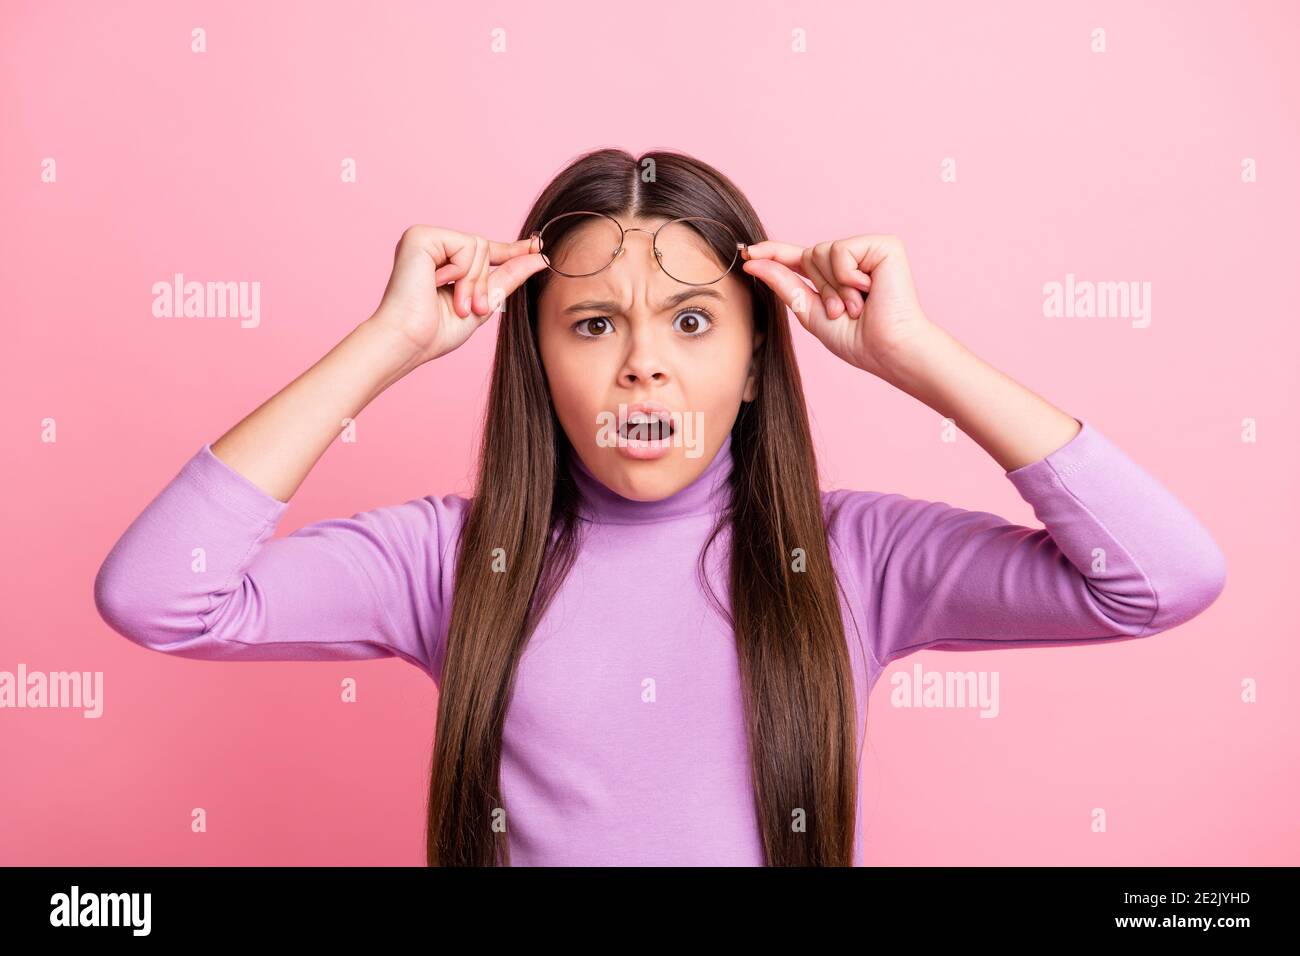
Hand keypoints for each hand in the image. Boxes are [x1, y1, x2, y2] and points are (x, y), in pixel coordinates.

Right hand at [369, 225, 547, 363]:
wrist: (409, 341)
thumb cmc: (436, 331)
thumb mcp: (483, 302)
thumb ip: (509, 277)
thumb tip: (540, 256)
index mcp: (441, 259)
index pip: (483, 250)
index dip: (510, 251)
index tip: (537, 246)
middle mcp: (432, 244)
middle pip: (484, 248)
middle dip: (484, 283)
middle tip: (471, 308)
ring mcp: (425, 237)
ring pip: (478, 246)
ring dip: (473, 283)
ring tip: (456, 304)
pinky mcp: (420, 236)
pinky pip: (465, 245)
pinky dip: (461, 272)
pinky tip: (438, 285)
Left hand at [741, 234, 933, 378]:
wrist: (888, 349)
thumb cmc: (856, 340)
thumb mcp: (809, 312)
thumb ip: (784, 285)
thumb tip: (753, 262)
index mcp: (834, 276)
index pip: (798, 258)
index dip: (773, 254)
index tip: (746, 252)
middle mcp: (851, 259)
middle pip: (808, 255)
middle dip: (819, 288)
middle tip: (843, 312)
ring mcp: (867, 250)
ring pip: (822, 251)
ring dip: (834, 287)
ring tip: (857, 305)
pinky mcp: (883, 245)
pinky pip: (841, 250)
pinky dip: (848, 276)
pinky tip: (868, 290)